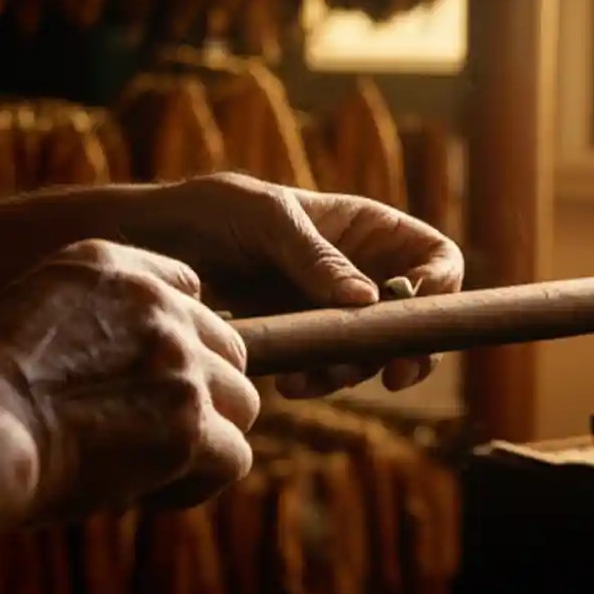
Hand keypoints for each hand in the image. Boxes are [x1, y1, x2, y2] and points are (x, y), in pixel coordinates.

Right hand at [0, 240, 259, 519]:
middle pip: (230, 350)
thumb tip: (159, 337)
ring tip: (151, 461)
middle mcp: (158, 305)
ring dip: (206, 438)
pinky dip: (200, 482)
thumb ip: (99, 306)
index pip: (189, 291)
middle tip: (149, 428)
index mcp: (112, 266)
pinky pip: (234, 456)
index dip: (180, 343)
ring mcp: (180, 363)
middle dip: (202, 392)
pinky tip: (155, 488)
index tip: (143, 379)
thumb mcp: (34, 307)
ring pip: (240, 403)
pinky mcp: (189, 424)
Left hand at [144, 173, 464, 398]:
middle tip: (392, 375)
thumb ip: (316, 257)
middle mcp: (360, 270)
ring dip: (355, 370)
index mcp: (366, 228)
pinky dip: (320, 381)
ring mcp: (333, 309)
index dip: (438, 286)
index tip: (406, 310)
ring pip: (376, 352)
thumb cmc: (212, 212)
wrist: (155, 247)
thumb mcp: (266, 220)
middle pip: (418, 315)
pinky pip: (332, 370)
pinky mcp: (304, 340)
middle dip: (409, 347)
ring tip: (313, 375)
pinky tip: (290, 381)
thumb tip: (368, 299)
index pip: (435, 256)